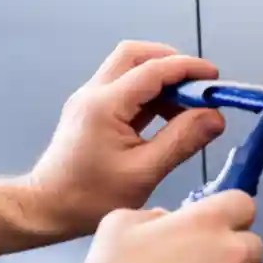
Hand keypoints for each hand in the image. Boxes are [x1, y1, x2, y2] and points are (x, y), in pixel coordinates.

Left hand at [25, 41, 225, 238]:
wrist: (47, 209)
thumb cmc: (91, 197)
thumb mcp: (144, 172)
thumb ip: (181, 140)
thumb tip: (215, 117)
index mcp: (105, 105)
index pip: (153, 70)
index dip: (188, 69)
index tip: (215, 79)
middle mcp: (94, 93)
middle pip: (135, 54)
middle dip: (171, 62)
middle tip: (197, 85)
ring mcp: (89, 99)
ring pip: (128, 67)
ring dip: (160, 77)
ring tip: (186, 104)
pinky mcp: (90, 110)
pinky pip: (124, 87)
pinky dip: (148, 92)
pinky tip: (167, 115)